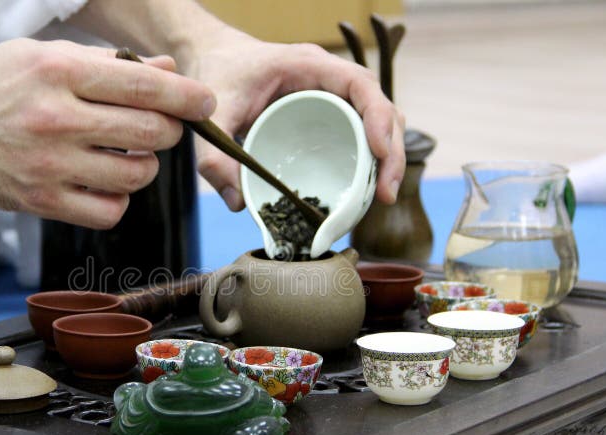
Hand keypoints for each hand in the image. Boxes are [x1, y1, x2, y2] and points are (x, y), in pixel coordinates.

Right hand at [0, 39, 215, 227]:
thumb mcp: (42, 55)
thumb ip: (106, 63)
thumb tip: (164, 67)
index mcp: (58, 73)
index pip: (143, 85)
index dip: (186, 96)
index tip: (205, 103)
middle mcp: (55, 120)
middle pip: (149, 134)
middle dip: (169, 131)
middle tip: (160, 127)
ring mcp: (49, 166)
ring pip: (136, 176)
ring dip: (146, 165)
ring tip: (128, 154)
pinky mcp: (42, 202)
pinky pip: (109, 211)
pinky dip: (119, 199)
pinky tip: (107, 182)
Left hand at [182, 30, 405, 210]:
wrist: (216, 58)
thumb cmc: (220, 73)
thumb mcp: (214, 113)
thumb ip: (215, 157)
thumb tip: (239, 204)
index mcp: (308, 66)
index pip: (359, 83)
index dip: (377, 116)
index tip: (380, 152)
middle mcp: (329, 79)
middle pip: (380, 107)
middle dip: (391, 150)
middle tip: (385, 193)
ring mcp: (333, 97)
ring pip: (377, 122)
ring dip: (387, 157)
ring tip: (383, 195)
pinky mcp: (329, 116)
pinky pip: (360, 133)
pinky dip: (370, 159)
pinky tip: (366, 189)